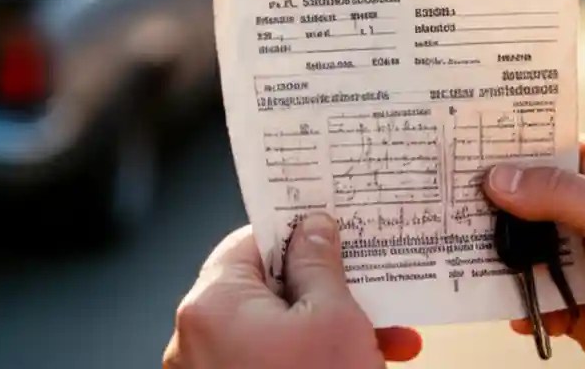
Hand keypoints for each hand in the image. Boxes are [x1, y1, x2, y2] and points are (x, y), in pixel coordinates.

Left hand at [163, 214, 420, 367]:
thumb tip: (314, 228)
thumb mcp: (334, 318)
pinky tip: (366, 363)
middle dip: (326, 289)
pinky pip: (270, 365)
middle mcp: (197, 338)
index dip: (296, 232)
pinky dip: (311, 360)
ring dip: (329, 329)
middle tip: (371, 286)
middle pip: (265, 290)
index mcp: (211, 304)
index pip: (250, 241)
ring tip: (387, 337)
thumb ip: (321, 263)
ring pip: (274, 332)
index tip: (332, 229)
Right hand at [484, 136, 584, 367]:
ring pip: (525, 249)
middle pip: (529, 200)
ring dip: (501, 256)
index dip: (513, 148)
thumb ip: (558, 194)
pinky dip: (517, 302)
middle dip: (495, 206)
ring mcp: (584, 258)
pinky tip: (506, 305)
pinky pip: (532, 297)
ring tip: (463, 252)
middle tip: (448, 201)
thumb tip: (498, 177)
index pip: (554, 150)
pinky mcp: (576, 303)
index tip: (465, 146)